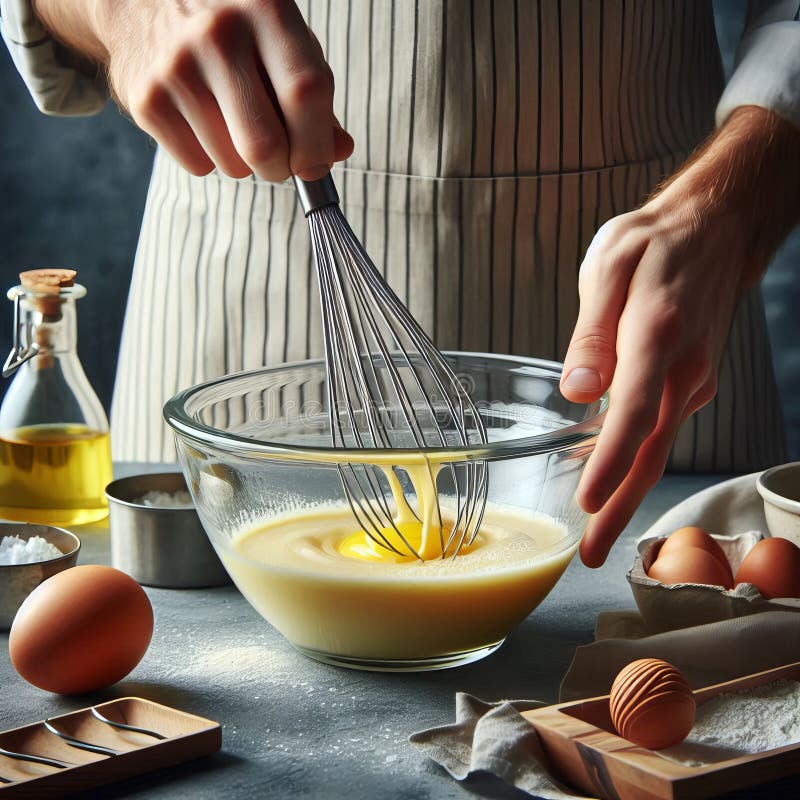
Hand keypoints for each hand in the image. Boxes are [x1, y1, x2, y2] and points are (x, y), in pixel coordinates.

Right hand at [35, 0, 353, 179]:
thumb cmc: (233, 28)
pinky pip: (200, 165)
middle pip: (265, 145)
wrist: (140, 2)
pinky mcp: (146, 99)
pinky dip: (211, 159)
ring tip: (235, 125)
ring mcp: (176, 67)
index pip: (306, 93)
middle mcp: (218, 35)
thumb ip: (314, 93)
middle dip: (282, 169)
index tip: (317, 163)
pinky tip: (203, 122)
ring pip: (233, 164)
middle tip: (282, 162)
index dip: (317, 144)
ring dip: (246, 164)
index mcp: (266, 10)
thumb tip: (339, 150)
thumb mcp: (281, 39)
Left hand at [561, 106, 799, 567]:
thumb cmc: (654, 245)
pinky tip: (611, 476)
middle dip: (619, 507)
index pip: (633, 413)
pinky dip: (637, 459)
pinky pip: (660, 429)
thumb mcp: (611, 267)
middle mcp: (682, 371)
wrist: (715, 232)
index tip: (589, 502)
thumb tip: (577, 388)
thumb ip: (593, 330)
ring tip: (597, 532)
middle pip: (649, 451)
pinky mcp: (689, 384)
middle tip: (592, 556)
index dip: (611, 462)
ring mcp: (691, 381)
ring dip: (628, 491)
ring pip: (657, 447)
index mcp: (657, 338)